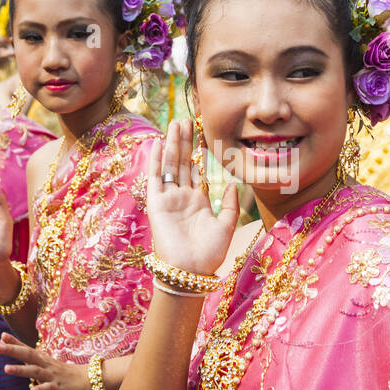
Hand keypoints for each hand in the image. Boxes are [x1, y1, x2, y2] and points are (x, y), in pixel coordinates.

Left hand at [0, 333, 91, 389]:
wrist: (91, 381)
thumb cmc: (67, 374)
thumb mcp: (49, 365)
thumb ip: (33, 360)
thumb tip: (19, 354)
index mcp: (44, 360)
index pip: (27, 349)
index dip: (15, 342)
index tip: (1, 336)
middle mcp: (47, 366)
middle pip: (28, 355)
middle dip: (13, 350)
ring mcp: (52, 377)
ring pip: (35, 371)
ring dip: (21, 370)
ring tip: (6, 368)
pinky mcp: (59, 389)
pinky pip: (49, 389)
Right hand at [146, 117, 239, 275]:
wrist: (192, 270)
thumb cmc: (210, 253)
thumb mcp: (227, 225)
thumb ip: (230, 203)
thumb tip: (233, 183)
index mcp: (198, 201)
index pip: (197, 169)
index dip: (197, 151)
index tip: (199, 132)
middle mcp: (181, 197)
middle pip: (182, 162)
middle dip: (184, 141)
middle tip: (185, 118)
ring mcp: (168, 199)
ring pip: (170, 166)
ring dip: (171, 145)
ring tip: (175, 123)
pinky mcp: (156, 204)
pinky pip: (155, 179)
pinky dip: (156, 161)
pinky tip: (158, 143)